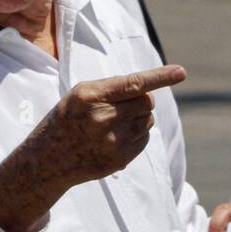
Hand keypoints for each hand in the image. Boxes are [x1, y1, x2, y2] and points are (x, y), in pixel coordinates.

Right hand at [0, 65, 186, 231]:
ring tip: (114, 123)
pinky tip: (115, 137)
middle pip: (147, 102)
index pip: (133, 84)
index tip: (181, 72)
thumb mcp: (80, 94)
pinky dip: (137, 134)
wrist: (49, 159)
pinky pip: (145, 138)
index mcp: (91, 96)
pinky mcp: (120, 158)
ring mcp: (112, 141)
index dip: (160, 77)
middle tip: (122, 106)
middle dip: (141, 101)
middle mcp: (102, 118)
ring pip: (148, 120)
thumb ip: (112, 88)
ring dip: (139, 118)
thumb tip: (149, 88)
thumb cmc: (68, 118)